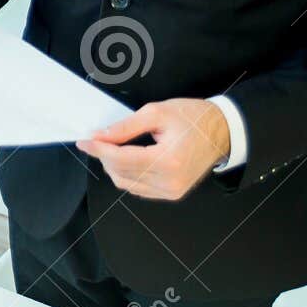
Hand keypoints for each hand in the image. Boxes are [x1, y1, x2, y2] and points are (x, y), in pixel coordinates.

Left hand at [75, 98, 230, 200]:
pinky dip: (126, 174)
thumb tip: (99, 136)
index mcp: (169, 160)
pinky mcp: (172, 193)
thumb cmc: (194, 118)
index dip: (98, 149)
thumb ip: (125, 127)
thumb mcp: (157, 113)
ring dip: (113, 166)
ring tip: (113, 147)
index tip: (84, 140)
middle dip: (104, 156)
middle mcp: (170, 181)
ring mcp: (172, 191)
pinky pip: (138, 188)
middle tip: (98, 139)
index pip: (121, 159)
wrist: (222, 131)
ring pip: (126, 183)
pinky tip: (126, 158)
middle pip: (120, 173)